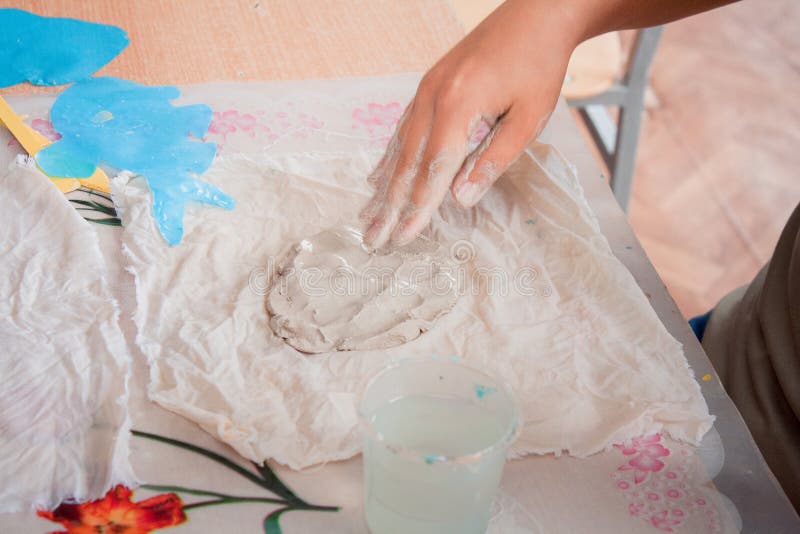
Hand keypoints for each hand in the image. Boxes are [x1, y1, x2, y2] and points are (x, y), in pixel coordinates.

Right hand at [361, 0, 579, 247]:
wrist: (535, 15)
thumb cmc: (539, 66)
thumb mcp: (529, 118)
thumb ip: (494, 159)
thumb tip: (461, 199)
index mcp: (459, 106)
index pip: (434, 171)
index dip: (417, 209)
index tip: (402, 239)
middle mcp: (433, 98)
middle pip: (406, 164)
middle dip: (389, 207)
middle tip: (372, 239)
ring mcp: (426, 90)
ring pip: (399, 148)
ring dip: (382, 187)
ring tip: (367, 217)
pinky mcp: (428, 87)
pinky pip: (403, 129)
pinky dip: (389, 157)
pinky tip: (376, 177)